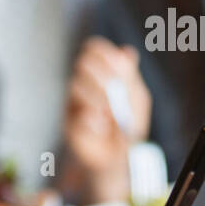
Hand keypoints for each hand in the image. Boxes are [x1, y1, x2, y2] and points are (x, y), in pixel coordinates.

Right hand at [63, 37, 150, 201]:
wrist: (118, 157)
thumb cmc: (128, 124)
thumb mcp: (136, 98)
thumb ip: (130, 76)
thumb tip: (128, 51)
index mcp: (100, 72)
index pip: (93, 49)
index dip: (104, 53)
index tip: (119, 68)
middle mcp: (84, 83)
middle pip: (83, 63)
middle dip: (103, 76)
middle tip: (115, 93)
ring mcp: (73, 102)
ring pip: (76, 86)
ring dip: (99, 99)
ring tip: (110, 114)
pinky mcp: (67, 122)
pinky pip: (77, 113)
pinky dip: (93, 120)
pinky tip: (101, 127)